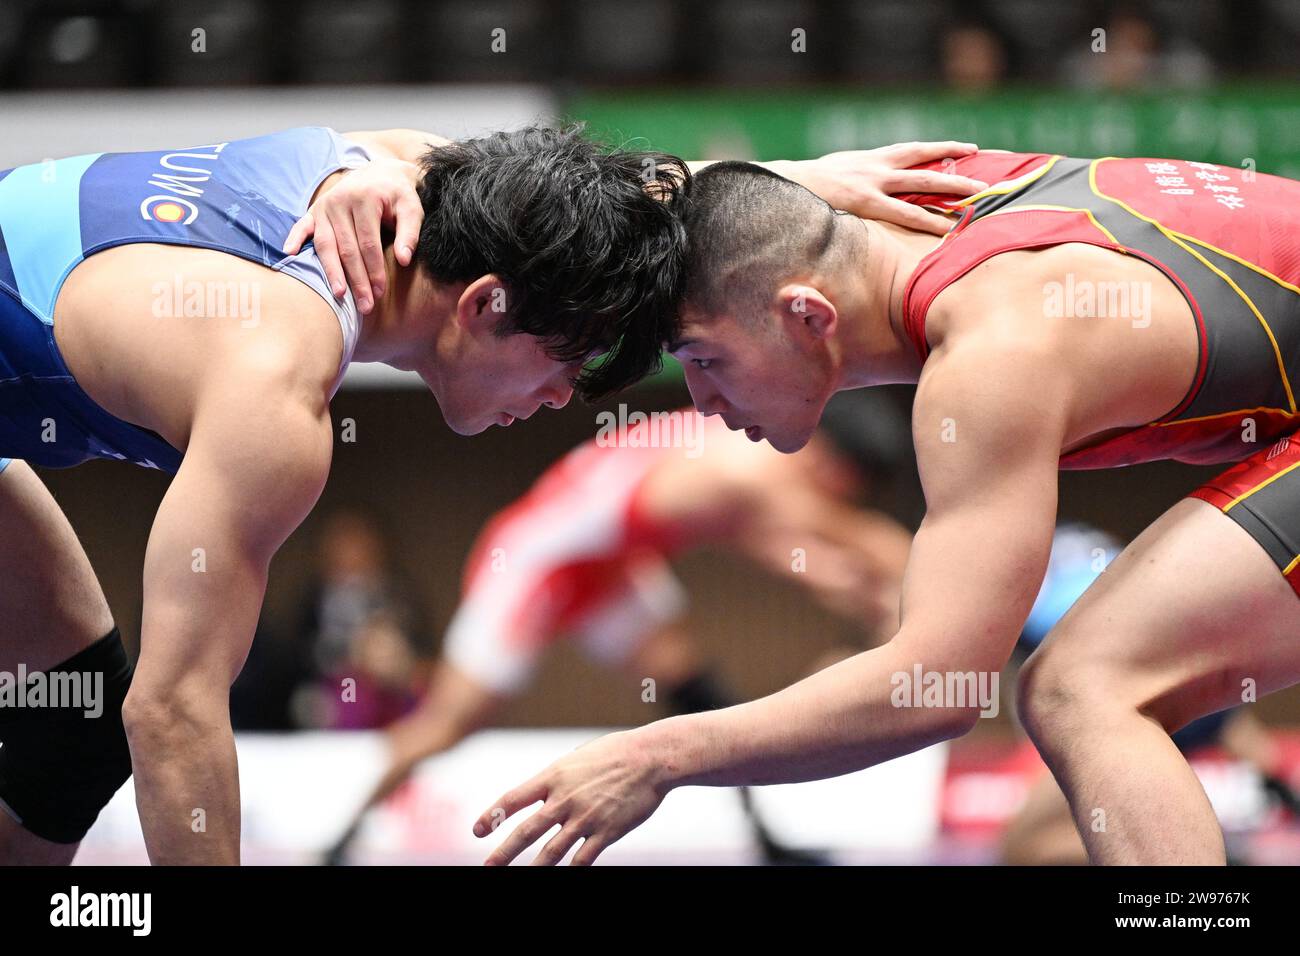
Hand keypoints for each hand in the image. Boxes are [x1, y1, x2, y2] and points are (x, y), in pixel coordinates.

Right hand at [282, 157, 423, 313]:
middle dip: (356, 280)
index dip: (374, 270)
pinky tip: (290, 254)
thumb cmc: (397, 196)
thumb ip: (410, 232)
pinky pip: (302, 225)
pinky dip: (295, 239)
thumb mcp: (412, 208)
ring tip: (339, 295)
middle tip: (365, 305)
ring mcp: (324, 205)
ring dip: (332, 272)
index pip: (368, 243)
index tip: (380, 293)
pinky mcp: (315, 209)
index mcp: (364, 199)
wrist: (379, 173)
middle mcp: (340, 200)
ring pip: (325, 244)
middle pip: (347, 248)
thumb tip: (404, 260)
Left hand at [473, 729, 667, 864]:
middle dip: (503, 852)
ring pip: (551, 852)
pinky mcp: (605, 833)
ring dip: (533, 869)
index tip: (477, 830)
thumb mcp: (578, 759)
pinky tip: (564, 875)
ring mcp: (585, 818)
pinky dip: (571, 870)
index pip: (513, 798)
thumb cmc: (615, 753)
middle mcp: (564, 799)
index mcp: (554, 776)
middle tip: (487, 867)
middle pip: (526, 831)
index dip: (492, 815)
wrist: (651, 758)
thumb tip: (543, 794)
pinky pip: (582, 859)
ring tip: (520, 879)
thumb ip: (558, 779)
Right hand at [777, 141, 987, 234]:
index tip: (969, 149)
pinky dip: (925, 220)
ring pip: (921, 184)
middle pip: (926, 163)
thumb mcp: (837, 173)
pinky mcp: (865, 203)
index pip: (914, 150)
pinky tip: (944, 229)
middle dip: (956, 169)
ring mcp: (873, 183)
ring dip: (951, 190)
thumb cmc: (807, 186)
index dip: (943, 148)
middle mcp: (877, 166)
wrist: (783, 184)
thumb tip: (868, 188)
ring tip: (976, 200)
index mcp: (871, 158)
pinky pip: (903, 212)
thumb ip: (858, 177)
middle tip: (983, 179)